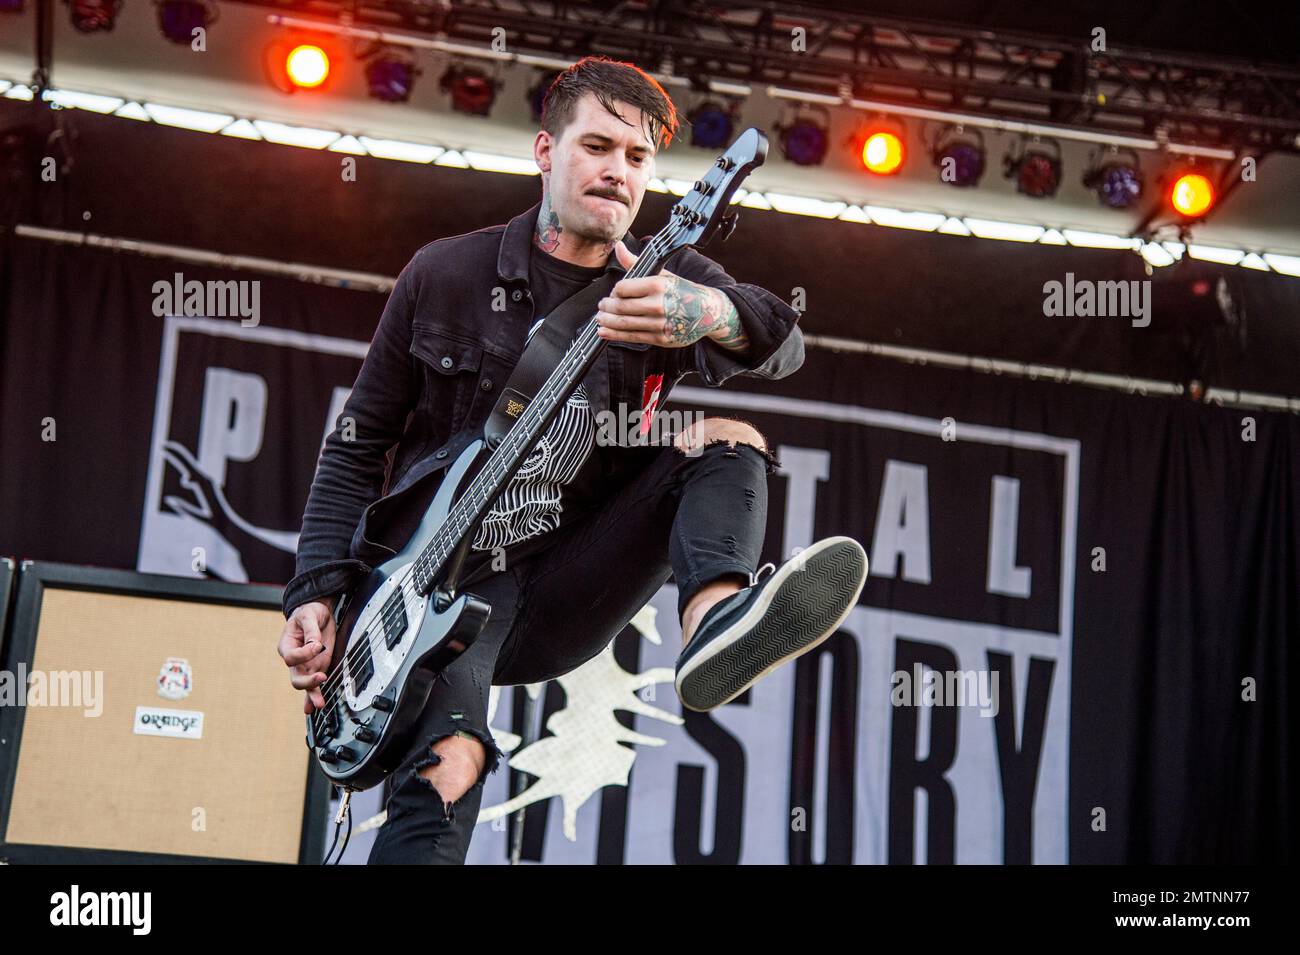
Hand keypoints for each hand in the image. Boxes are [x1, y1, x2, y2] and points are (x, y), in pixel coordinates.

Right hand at [277, 598, 336, 713]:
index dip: (305, 653)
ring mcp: (306, 665)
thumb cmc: (309, 612)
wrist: (318, 613)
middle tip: (321, 676)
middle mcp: (294, 659)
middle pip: (295, 676)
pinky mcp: (316, 667)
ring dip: (312, 694)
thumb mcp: (309, 615)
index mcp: (286, 645)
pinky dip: (313, 697)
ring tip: (319, 703)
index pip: (291, 657)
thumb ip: (311, 630)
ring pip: (304, 684)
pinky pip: (314, 685)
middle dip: (307, 681)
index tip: (319, 644)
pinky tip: (314, 706)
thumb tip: (315, 645)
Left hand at [595, 240, 749, 351]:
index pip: (623, 288)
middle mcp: (658, 305)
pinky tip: (604, 331)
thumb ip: (636, 262)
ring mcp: (659, 324)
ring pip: (624, 323)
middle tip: (601, 306)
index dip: (614, 292)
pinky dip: (614, 334)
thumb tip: (617, 246)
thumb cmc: (681, 290)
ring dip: (607, 321)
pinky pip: (632, 337)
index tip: (612, 293)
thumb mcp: (662, 273)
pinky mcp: (660, 339)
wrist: (707, 311)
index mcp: (657, 285)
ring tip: (600, 318)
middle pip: (621, 307)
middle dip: (606, 307)